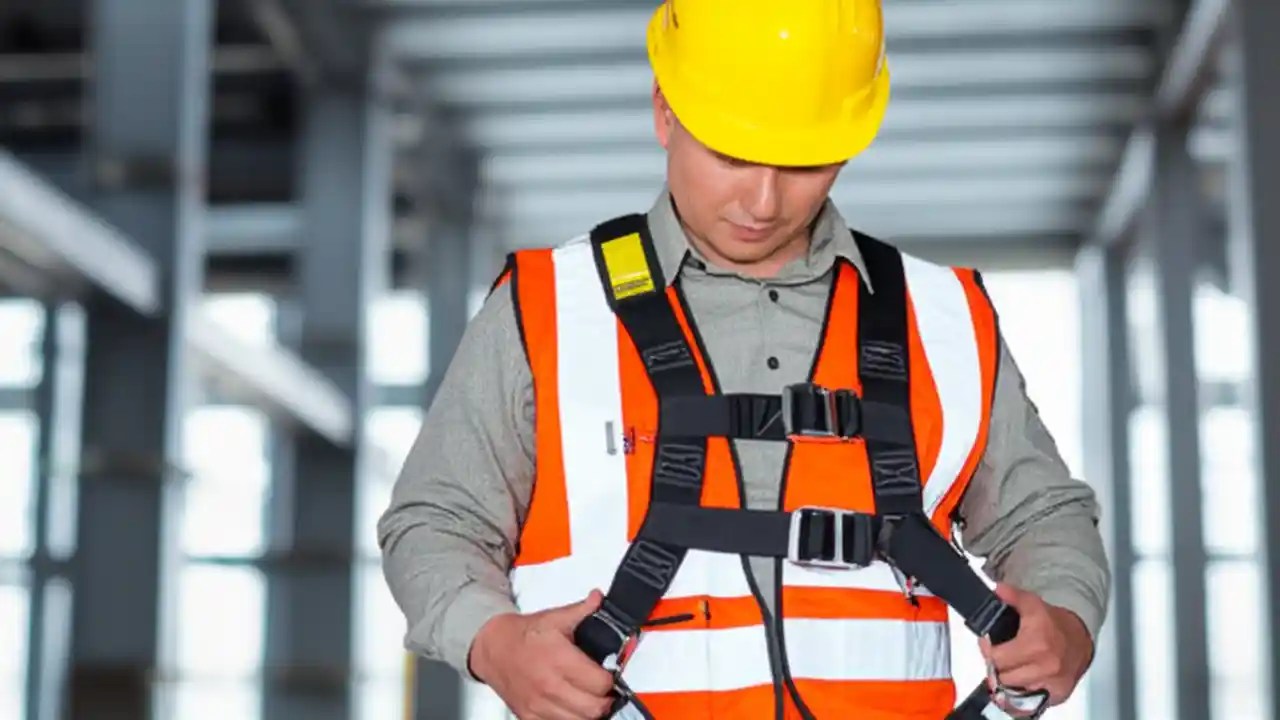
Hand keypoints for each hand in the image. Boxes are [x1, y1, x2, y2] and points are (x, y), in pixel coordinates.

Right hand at [469, 589, 615, 719]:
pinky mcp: (529, 716)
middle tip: (603, 689)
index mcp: (559, 660)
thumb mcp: (554, 618)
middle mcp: (549, 686)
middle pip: (594, 709)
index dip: (611, 679)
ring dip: (589, 712)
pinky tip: (571, 706)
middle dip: (605, 699)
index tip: (610, 674)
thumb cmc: (524, 635)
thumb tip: (599, 598)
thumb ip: (582, 610)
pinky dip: (570, 719)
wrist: (492, 649)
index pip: (600, 683)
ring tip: (589, 698)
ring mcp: (538, 705)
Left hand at [979, 584, 1092, 709]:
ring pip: (1014, 688)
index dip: (988, 649)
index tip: (989, 643)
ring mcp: (1052, 682)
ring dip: (1010, 677)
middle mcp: (1045, 665)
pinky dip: (1025, 688)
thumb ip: (1012, 596)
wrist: (1081, 639)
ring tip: (1014, 664)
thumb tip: (998, 590)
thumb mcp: (1033, 604)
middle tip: (1002, 654)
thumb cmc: (1055, 624)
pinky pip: (1030, 697)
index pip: (996, 657)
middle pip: (1003, 675)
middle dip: (998, 664)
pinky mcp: (1057, 694)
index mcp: (1037, 643)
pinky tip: (1026, 675)